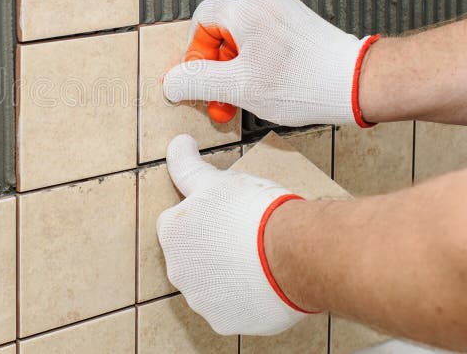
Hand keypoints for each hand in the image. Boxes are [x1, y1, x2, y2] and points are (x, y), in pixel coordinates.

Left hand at [156, 134, 311, 335]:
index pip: (182, 224)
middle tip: (245, 235)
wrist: (294, 250)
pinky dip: (245, 296)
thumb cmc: (255, 211)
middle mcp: (179, 269)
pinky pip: (232, 307)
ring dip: (229, 273)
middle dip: (215, 246)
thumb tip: (177, 144)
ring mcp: (201, 299)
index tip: (229, 215)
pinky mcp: (226, 321)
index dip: (209, 216)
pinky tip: (263, 281)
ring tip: (258, 258)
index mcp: (172, 233)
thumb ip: (188, 166)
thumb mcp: (216, 180)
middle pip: (194, 255)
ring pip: (212, 283)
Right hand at [163, 0, 378, 126]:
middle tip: (220, 97)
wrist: (358, 83)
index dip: (195, 51)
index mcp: (249, 10)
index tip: (202, 78)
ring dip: (237, 69)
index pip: (202, 18)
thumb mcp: (239, 87)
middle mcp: (268, 4)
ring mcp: (287, 14)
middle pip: (223, 29)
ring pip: (245, 38)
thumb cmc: (306, 83)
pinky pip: (266, 41)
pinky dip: (258, 64)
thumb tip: (172, 81)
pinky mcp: (302, 27)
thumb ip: (198, 81)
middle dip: (217, 66)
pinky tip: (267, 88)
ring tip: (244, 97)